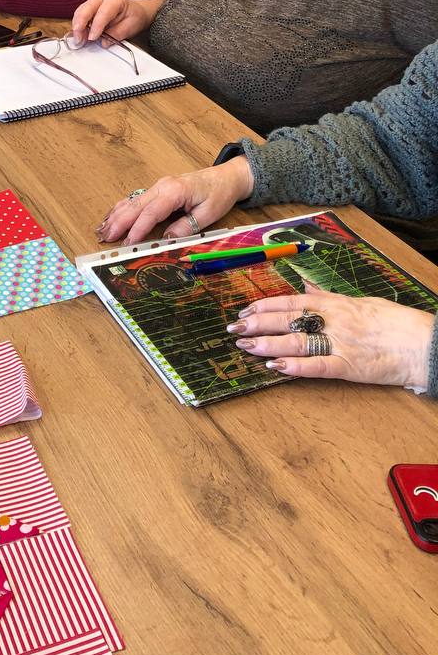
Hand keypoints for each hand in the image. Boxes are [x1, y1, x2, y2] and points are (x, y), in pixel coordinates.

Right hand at [71, 0, 154, 45]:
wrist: (135, 11)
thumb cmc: (134, 16)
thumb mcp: (131, 26)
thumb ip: (117, 34)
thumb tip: (103, 42)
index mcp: (115, 0)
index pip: (103, 12)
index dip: (97, 25)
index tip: (92, 38)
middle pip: (86, 8)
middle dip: (80, 24)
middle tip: (79, 39)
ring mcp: (93, 3)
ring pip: (80, 11)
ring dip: (77, 27)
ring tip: (78, 40)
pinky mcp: (88, 9)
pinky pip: (79, 16)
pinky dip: (77, 27)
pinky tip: (79, 36)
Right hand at [96, 158, 254, 243]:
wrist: (225, 177)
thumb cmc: (218, 194)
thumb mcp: (209, 214)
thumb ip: (187, 226)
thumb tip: (167, 238)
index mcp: (174, 191)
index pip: (151, 212)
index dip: (138, 228)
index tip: (128, 242)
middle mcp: (161, 186)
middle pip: (135, 206)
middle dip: (119, 222)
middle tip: (105, 237)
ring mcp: (157, 186)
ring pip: (132, 201)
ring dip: (116, 216)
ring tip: (102, 230)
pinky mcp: (157, 190)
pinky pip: (135, 199)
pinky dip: (122, 209)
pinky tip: (112, 217)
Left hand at [228, 284, 434, 388]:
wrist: (422, 343)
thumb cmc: (394, 322)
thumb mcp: (360, 301)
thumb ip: (330, 295)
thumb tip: (307, 287)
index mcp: (335, 303)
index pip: (292, 301)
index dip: (265, 306)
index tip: (245, 310)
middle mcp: (333, 320)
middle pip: (288, 319)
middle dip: (258, 323)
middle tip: (234, 329)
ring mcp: (339, 343)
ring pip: (296, 341)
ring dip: (268, 344)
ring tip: (246, 346)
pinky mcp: (349, 366)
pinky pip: (317, 366)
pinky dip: (295, 367)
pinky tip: (276, 367)